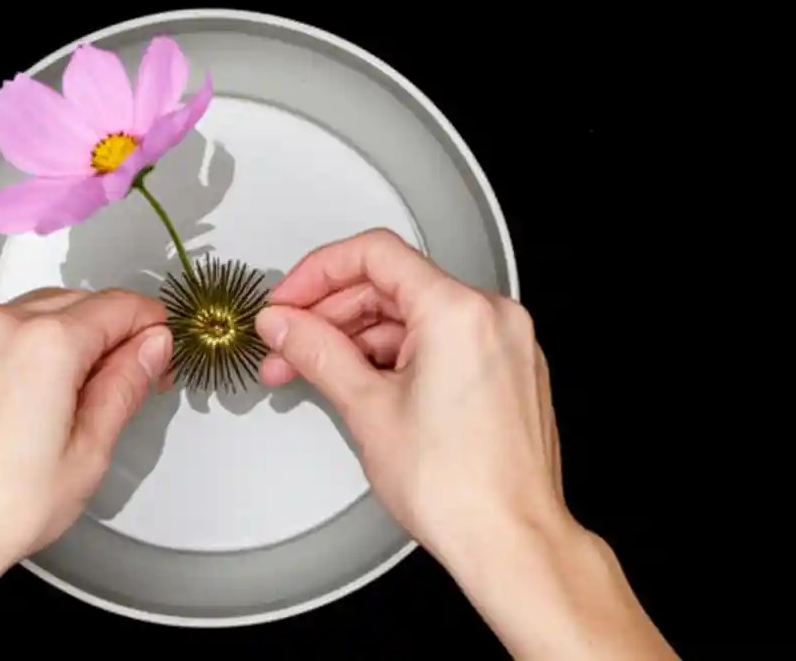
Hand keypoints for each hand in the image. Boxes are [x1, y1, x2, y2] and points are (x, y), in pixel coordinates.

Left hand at [0, 286, 169, 560]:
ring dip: (59, 337)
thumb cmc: (4, 508)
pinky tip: (19, 397)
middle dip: (107, 332)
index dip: (148, 325)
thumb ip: (126, 383)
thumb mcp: (91, 450)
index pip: (118, 306)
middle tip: (123, 377)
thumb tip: (152, 346)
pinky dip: (13, 350)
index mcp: (46, 345)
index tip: (158, 346)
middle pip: (75, 302)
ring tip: (68, 395)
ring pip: (30, 313)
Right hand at [255, 229, 674, 659]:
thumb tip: (284, 324)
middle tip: (287, 346)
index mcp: (459, 312)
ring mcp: (504, 344)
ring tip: (314, 373)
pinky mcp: (506, 371)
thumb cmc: (458, 489)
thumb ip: (317, 352)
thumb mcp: (366, 409)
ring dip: (359, 340)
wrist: (511, 541)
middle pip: (392, 286)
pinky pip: (442, 342)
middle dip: (331, 315)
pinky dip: (396, 356)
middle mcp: (491, 316)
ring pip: (415, 317)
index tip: (288, 301)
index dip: (318, 273)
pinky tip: (359, 383)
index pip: (375, 255)